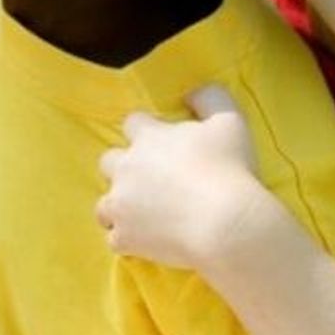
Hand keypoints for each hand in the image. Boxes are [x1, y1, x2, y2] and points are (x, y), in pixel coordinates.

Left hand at [96, 85, 264, 271]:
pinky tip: (148, 241)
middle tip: (153, 181)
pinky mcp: (124, 238)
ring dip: (120, 206)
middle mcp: (126, 168)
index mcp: (148, 137)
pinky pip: (115, 239)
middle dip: (125, 168)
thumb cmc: (229, 169)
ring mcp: (120, 205)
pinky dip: (129, 240)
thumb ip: (209, 98)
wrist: (224, 223)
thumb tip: (192, 92)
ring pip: (104, 204)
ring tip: (145, 215)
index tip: (164, 144)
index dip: (146, 131)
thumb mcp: (230, 121)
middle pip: (108, 161)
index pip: (132, 123)